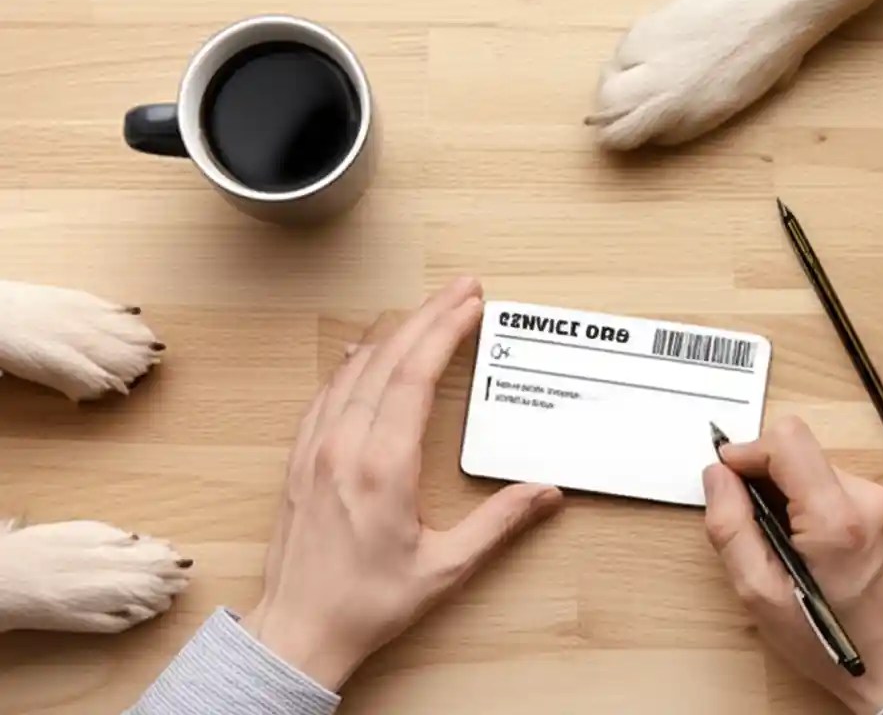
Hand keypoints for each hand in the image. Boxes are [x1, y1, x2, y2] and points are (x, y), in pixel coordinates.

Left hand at [241, 277, 563, 689]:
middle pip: (386, 359)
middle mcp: (343, 446)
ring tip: (424, 311)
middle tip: (460, 289)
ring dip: (392, 334)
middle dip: (427, 316)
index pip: (415, 376)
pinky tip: (362, 352)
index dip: (444, 332)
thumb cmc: (368, 603)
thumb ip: (499, 523)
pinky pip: (326, 394)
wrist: (300, 630)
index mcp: (382, 467)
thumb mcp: (446, 567)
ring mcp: (315, 449)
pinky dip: (352, 363)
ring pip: (353, 370)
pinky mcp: (300, 460)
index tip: (470, 304)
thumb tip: (545, 492)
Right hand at [703, 416, 882, 712]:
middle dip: (764, 478)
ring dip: (785, 494)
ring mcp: (879, 501)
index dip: (748, 452)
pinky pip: (830, 485)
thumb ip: (731, 528)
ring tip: (782, 544)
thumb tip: (717, 476)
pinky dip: (807, 504)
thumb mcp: (760, 594)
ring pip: (812, 467)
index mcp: (836, 519)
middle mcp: (865, 499)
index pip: (787, 440)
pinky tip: (806, 545)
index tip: (727, 479)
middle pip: (798, 452)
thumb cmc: (829, 641)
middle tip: (753, 526)